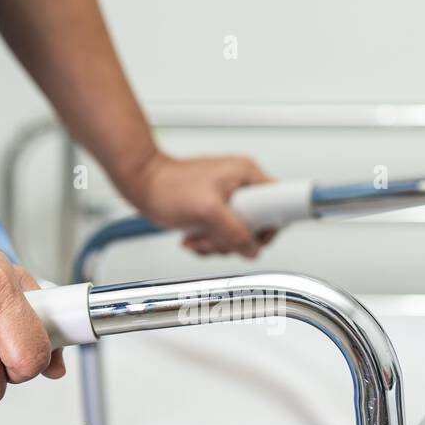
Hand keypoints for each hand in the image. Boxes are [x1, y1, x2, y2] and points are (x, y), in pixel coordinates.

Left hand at [123, 152, 273, 257]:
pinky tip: (194, 236)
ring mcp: (231, 203)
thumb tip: (252, 249)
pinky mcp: (218, 215)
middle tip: (214, 235)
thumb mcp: (206, 210)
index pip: (280, 202)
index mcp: (247, 175)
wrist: (143, 185)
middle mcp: (242, 188)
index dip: (272, 223)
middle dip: (235, 239)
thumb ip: (234, 231)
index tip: (257, 233)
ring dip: (218, 244)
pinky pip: (225, 239)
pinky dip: (208, 244)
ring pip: (241, 237)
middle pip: (260, 227)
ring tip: (199, 234)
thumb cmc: (167, 186)